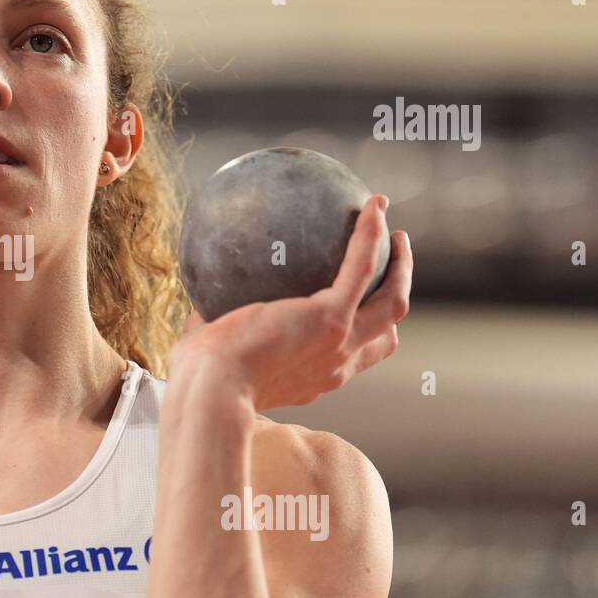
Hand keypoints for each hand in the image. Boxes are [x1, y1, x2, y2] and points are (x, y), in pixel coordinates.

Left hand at [168, 194, 412, 412]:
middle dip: (393, 301)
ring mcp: (340, 342)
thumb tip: (196, 306)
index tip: (352, 310)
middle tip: (391, 269)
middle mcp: (336, 365)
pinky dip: (372, 235)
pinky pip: (362, 266)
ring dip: (401, 268)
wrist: (211, 392)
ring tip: (396, 235)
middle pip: (385, 336)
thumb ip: (210, 330)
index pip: (350, 358)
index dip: (360, 335)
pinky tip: (373, 205)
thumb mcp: (210, 356)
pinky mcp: (331, 317)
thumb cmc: (199, 381)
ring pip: (393, 303)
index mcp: (312, 377)